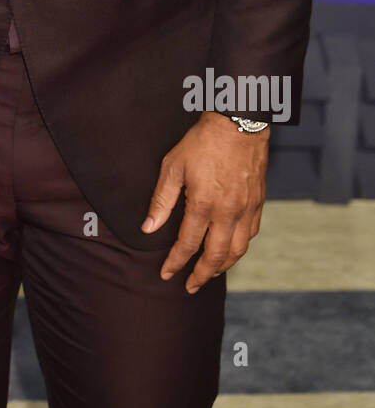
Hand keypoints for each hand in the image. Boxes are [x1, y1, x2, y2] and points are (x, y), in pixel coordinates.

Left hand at [141, 111, 269, 291]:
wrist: (238, 122)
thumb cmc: (202, 141)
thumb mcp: (173, 166)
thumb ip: (161, 200)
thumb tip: (148, 228)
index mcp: (204, 204)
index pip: (187, 244)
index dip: (176, 262)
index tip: (167, 273)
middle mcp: (228, 212)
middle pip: (215, 256)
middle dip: (201, 275)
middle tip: (190, 286)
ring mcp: (246, 208)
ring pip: (237, 250)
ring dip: (223, 266)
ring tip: (210, 273)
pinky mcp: (259, 202)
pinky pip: (251, 234)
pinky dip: (240, 247)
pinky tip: (231, 249)